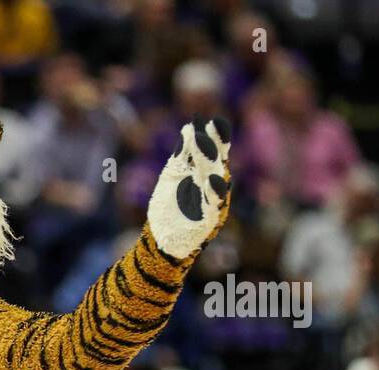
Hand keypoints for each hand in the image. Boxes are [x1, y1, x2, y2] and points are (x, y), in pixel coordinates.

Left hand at [147, 116, 231, 259]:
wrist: (161, 240)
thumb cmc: (169, 207)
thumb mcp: (172, 177)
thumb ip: (181, 154)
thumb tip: (188, 128)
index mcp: (205, 172)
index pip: (214, 149)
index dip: (215, 134)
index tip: (209, 119)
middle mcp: (213, 184)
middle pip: (215, 160)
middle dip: (213, 143)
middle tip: (208, 125)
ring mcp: (213, 201)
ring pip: (216, 178)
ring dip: (211, 161)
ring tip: (205, 144)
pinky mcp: (210, 218)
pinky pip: (215, 204)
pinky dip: (215, 192)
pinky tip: (214, 180)